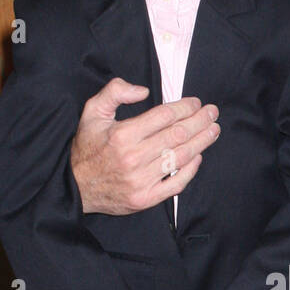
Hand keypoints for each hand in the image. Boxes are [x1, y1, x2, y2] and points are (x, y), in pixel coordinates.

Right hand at [70, 77, 220, 214]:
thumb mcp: (92, 112)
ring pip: (180, 157)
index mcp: (122, 135)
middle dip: (199, 121)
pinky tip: (198, 157)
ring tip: (213, 130)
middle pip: (177, 135)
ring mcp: (141, 181)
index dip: (185, 107)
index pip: (164, 116)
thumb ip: (114, 92)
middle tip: (213, 113)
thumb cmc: (87, 147)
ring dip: (201, 142)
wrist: (76, 187)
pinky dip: (191, 170)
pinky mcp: (146, 198)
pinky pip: (176, 184)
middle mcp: (133, 158)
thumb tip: (143, 90)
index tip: (196, 102)